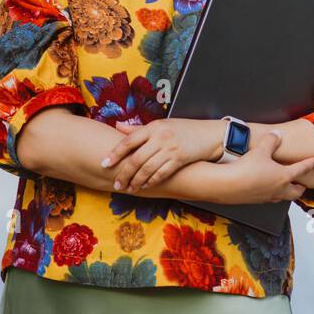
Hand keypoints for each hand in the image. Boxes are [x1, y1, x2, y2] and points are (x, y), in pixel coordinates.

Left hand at [102, 118, 222, 192]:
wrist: (208, 135)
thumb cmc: (183, 129)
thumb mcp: (160, 125)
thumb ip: (138, 128)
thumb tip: (117, 126)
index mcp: (153, 127)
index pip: (129, 140)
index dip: (115, 153)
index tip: (104, 164)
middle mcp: (160, 137)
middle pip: (136, 159)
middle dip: (124, 174)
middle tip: (117, 183)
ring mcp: (170, 149)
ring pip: (147, 169)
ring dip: (136, 181)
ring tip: (129, 188)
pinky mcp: (179, 159)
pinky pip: (161, 173)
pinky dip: (151, 181)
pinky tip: (145, 186)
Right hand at [216, 131, 313, 204]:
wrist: (227, 185)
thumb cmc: (246, 168)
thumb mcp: (261, 149)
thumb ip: (271, 140)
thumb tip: (277, 134)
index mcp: (283, 176)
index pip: (302, 169)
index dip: (311, 164)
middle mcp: (278, 189)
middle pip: (296, 192)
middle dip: (301, 187)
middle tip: (303, 184)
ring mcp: (267, 197)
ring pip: (283, 197)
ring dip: (287, 192)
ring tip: (286, 187)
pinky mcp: (255, 201)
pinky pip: (268, 198)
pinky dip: (271, 194)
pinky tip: (265, 189)